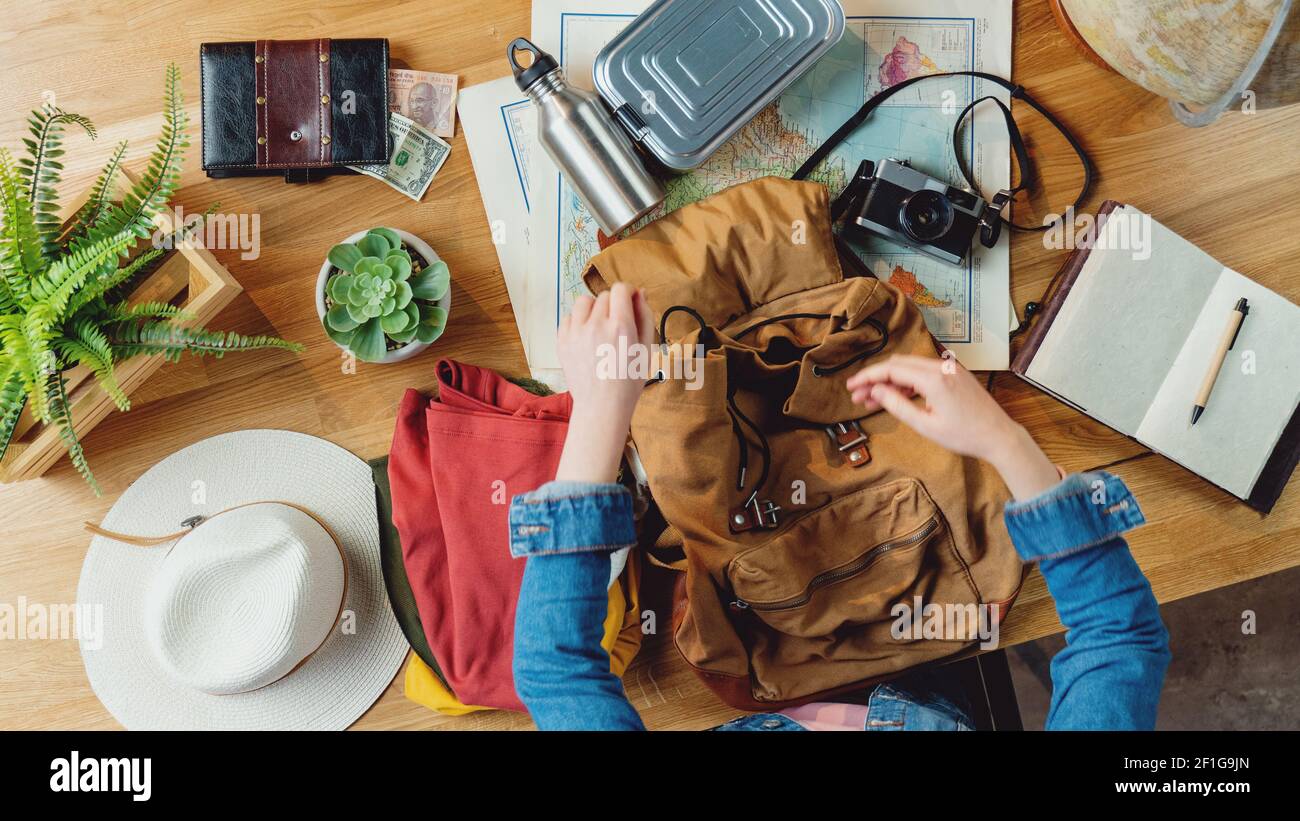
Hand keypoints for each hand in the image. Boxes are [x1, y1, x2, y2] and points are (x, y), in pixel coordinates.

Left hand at [554, 284, 655, 483]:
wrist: (601, 406)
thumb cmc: (628, 381)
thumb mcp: (646, 349)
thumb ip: (645, 317)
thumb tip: (639, 293)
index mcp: (621, 327)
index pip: (621, 289)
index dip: (628, 292)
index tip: (630, 301)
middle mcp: (597, 326)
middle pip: (605, 296)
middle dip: (613, 305)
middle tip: (617, 325)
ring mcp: (576, 333)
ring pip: (584, 301)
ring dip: (594, 308)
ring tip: (600, 326)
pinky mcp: (562, 341)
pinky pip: (569, 316)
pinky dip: (578, 321)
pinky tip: (587, 336)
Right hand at [845, 354, 1059, 499]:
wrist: (998, 436)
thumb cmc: (964, 435)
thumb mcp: (925, 426)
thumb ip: (897, 405)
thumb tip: (875, 390)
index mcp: (933, 379)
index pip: (890, 370)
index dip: (867, 377)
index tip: (850, 386)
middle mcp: (941, 367)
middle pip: (898, 365)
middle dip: (875, 378)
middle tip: (858, 395)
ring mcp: (950, 369)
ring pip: (910, 367)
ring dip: (890, 380)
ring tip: (873, 399)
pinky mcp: (955, 374)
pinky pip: (924, 371)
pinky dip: (907, 381)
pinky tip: (897, 396)